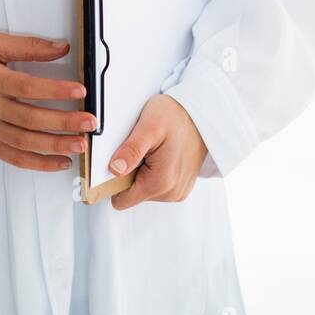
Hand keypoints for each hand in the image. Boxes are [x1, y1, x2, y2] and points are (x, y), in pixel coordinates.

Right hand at [0, 33, 97, 171]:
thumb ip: (27, 46)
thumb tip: (62, 47)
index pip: (28, 88)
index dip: (55, 90)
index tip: (80, 90)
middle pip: (31, 118)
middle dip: (64, 122)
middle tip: (89, 122)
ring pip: (25, 142)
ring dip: (55, 146)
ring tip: (80, 144)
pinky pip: (14, 158)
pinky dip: (38, 163)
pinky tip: (60, 162)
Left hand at [107, 94, 208, 209]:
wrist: (201, 114)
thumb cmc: (175, 116)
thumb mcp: (149, 125)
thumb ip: (132, 149)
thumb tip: (114, 170)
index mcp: (160, 183)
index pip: (121, 200)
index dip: (113, 181)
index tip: (118, 159)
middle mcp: (171, 193)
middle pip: (132, 194)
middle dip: (129, 173)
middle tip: (139, 148)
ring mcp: (178, 192)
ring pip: (144, 189)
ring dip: (141, 170)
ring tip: (152, 148)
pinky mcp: (181, 186)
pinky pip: (156, 185)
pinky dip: (153, 171)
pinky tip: (160, 153)